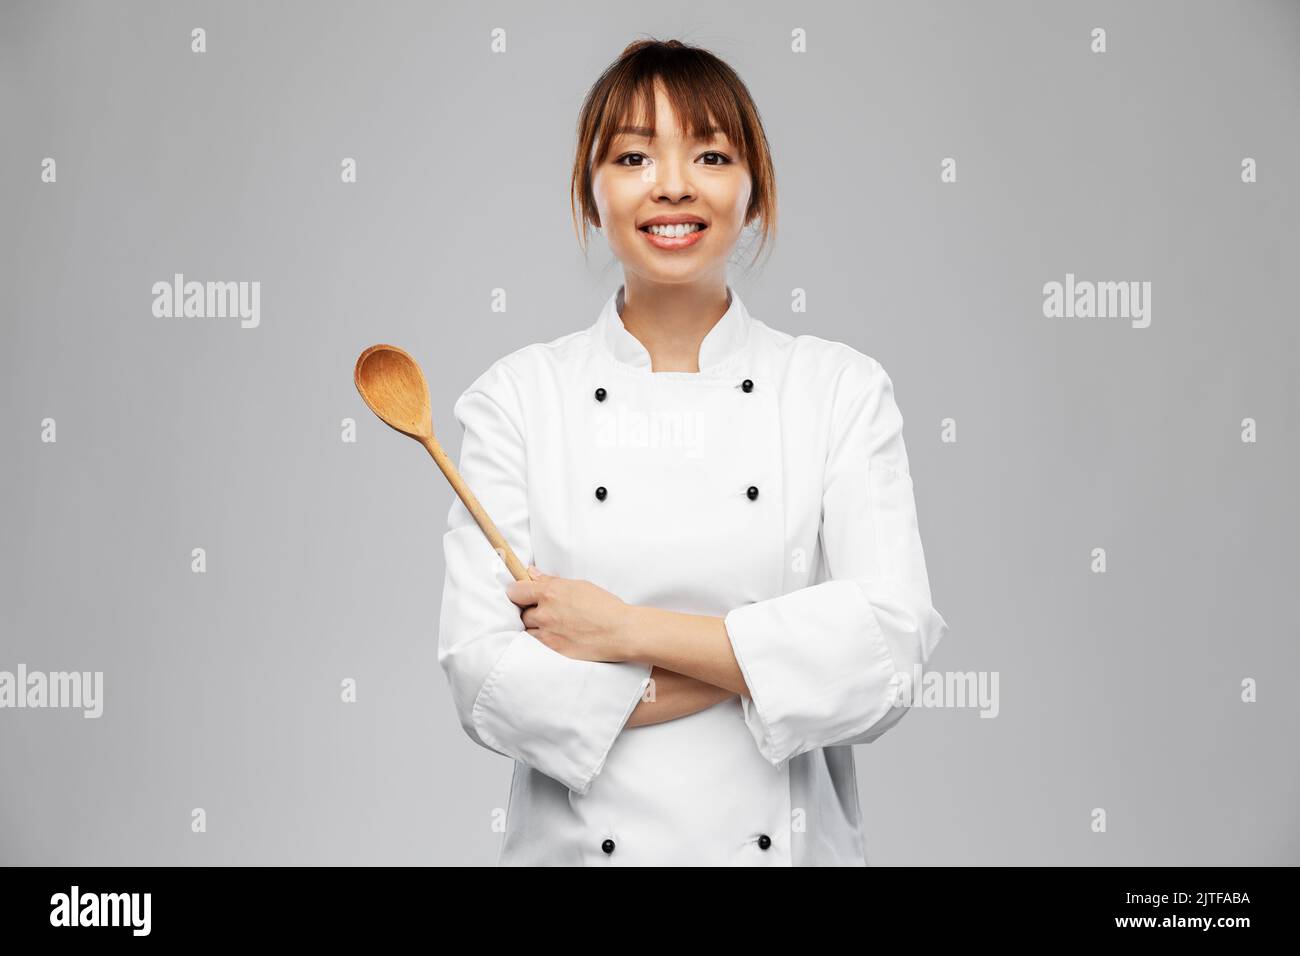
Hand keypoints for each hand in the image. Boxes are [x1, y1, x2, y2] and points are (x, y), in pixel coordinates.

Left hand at [506, 565, 635, 662]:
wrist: (620, 632)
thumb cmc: (604, 606)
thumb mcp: (579, 586)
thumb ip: (551, 581)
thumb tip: (531, 573)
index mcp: (550, 592)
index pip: (515, 591)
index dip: (518, 592)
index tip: (523, 594)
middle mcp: (545, 613)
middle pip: (521, 612)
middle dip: (530, 611)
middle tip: (546, 611)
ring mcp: (547, 633)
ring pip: (528, 630)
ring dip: (536, 627)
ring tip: (554, 626)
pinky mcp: (553, 650)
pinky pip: (537, 644)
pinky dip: (543, 640)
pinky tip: (558, 637)